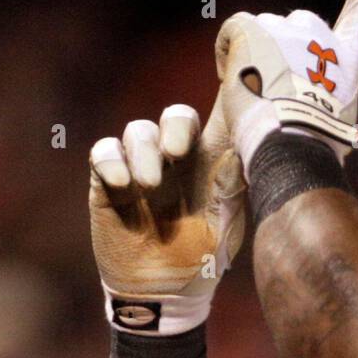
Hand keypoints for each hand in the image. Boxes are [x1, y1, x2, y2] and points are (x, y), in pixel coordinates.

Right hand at [89, 97, 245, 334]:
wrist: (164, 295)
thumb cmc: (203, 259)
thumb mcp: (227, 222)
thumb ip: (235, 181)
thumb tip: (252, 142)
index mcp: (213, 163)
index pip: (219, 116)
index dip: (226, 88)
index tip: (232, 63)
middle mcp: (177, 159)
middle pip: (175, 117)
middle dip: (175, 128)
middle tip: (178, 153)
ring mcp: (142, 168)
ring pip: (138, 131)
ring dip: (144, 155)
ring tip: (150, 188)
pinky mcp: (109, 182)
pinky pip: (105, 153)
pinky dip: (114, 164)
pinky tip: (125, 188)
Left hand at [215, 0, 357, 175]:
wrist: (291, 144)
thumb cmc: (313, 148)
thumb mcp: (339, 127)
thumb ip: (330, 106)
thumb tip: (316, 117)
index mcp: (348, 63)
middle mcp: (321, 38)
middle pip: (299, 27)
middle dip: (285, 51)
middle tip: (275, 90)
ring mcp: (286, 29)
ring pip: (264, 32)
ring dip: (256, 57)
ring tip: (255, 94)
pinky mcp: (253, 29)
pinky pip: (233, 32)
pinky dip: (228, 54)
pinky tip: (234, 80)